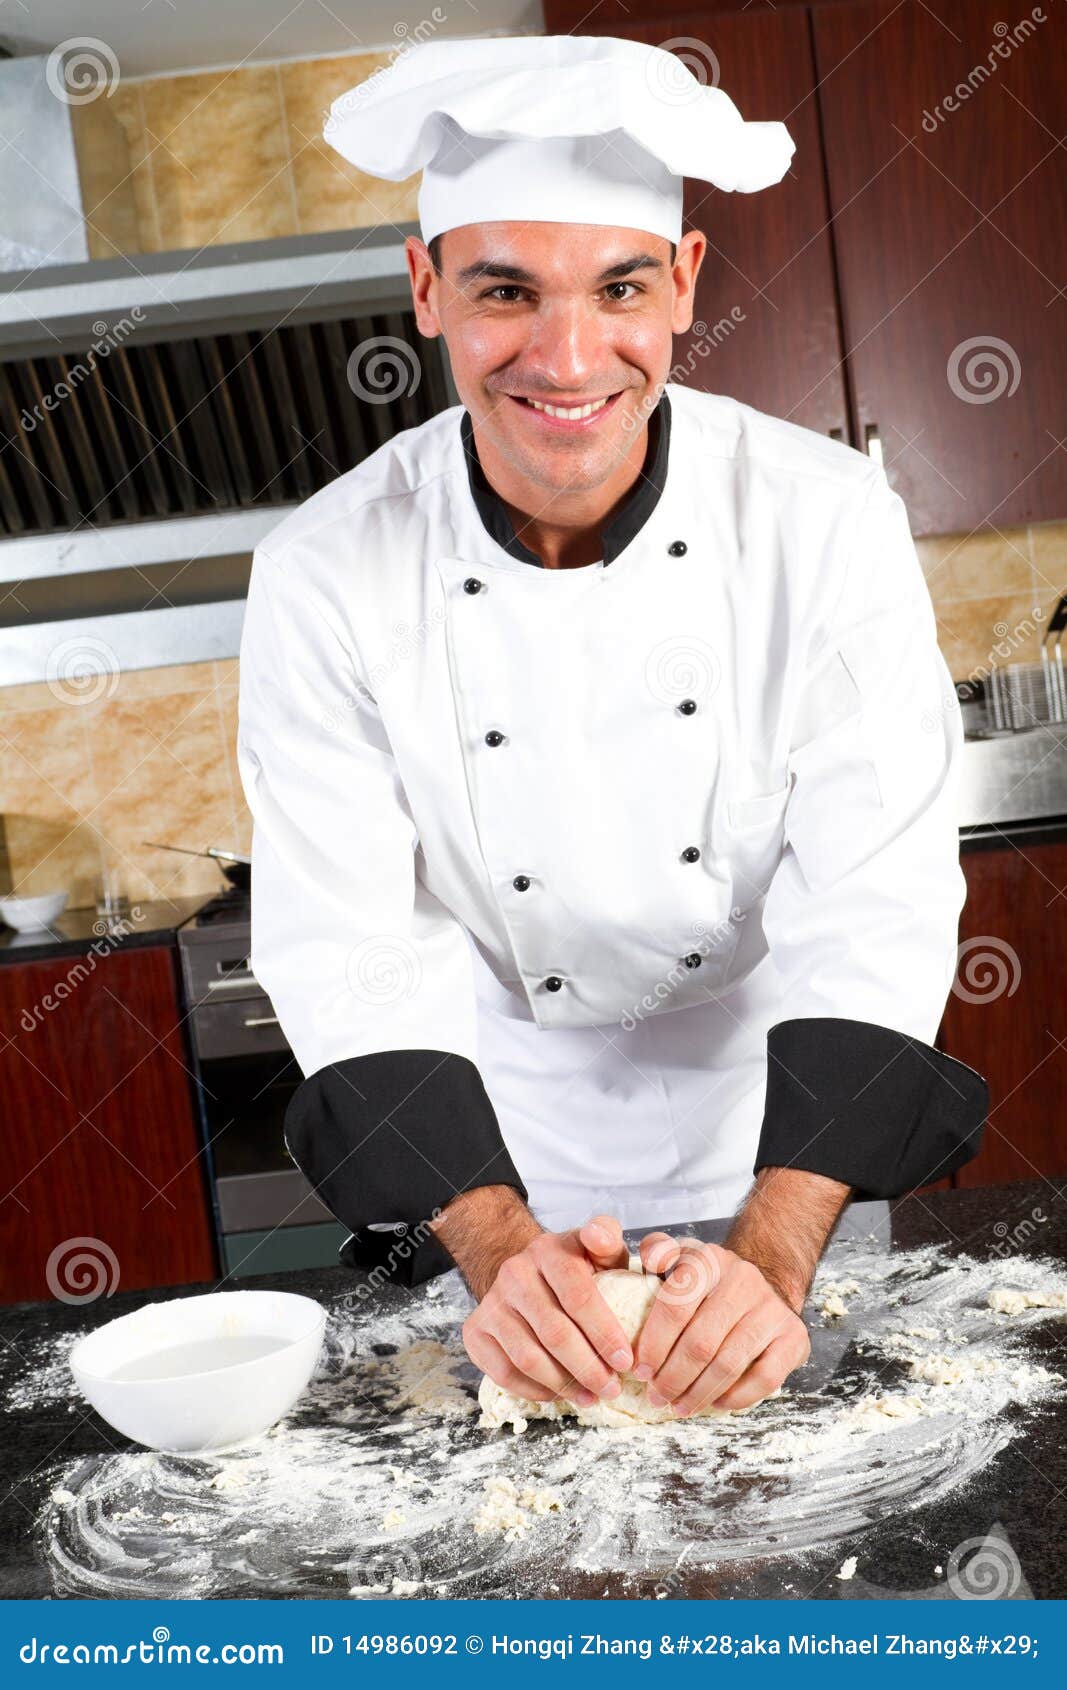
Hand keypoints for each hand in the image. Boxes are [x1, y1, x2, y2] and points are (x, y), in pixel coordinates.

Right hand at [461, 1215, 635, 1406]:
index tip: (625, 1362)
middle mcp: (514, 1273)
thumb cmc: (574, 1268)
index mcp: (549, 1251)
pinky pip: (504, 1371)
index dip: (604, 1334)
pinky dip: (534, 1390)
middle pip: (554, 1332)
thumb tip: (598, 1236)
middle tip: (611, 1389)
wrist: (526, 1273)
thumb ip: (607, 1239)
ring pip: (528, 1357)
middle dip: (588, 1368)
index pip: (578, 1296)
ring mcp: (491, 1303)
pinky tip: (558, 1394)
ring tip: (590, 1397)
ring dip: (563, 1385)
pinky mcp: (475, 1330)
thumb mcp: (597, 1249)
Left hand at [631, 1234, 809, 1414]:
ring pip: (729, 1363)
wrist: (768, 1279)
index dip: (654, 1344)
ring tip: (679, 1406)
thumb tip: (651, 1258)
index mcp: (710, 1260)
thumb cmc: (712, 1279)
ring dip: (699, 1393)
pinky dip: (737, 1397)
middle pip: (701, 1342)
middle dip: (672, 1377)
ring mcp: (771, 1309)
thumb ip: (658, 1250)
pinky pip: (764, 1378)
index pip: (676, 1307)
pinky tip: (717, 1402)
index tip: (640, 1370)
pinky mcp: (793, 1337)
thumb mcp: (683, 1256)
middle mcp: (743, 1280)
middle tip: (656, 1396)